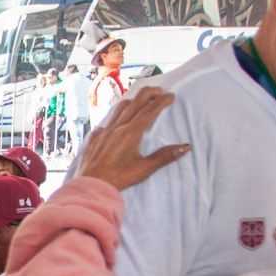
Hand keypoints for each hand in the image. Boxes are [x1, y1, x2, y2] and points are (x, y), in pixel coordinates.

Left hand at [75, 88, 191, 190]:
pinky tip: (118, 117)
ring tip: (141, 99)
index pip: (150, 111)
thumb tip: (185, 147)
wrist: (90, 185)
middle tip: (160, 91)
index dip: (162, 101)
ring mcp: (103, 129)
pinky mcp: (94, 135)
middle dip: (149, 93)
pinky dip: (117, 112)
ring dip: (133, 99)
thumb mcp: (144, 169)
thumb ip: (165, 156)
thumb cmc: (117, 179)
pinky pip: (107, 118)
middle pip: (135, 102)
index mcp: (131, 133)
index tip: (171, 96)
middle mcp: (117, 127)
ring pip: (119, 107)